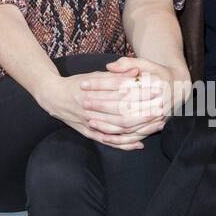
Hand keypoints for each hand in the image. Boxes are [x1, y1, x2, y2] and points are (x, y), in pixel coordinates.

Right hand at [36, 71, 164, 149]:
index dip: (140, 92)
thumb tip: (135, 70)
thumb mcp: (95, 75)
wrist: (53, 97)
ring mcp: (90, 123)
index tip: (157, 89)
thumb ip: (116, 75)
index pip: (121, 93)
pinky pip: (109, 142)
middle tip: (162, 109)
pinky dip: (124, 144)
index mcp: (93, 92)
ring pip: (118, 130)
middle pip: (123, 114)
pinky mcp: (89, 133)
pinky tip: (139, 144)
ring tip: (157, 125)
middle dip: (144, 112)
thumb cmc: (77, 84)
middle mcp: (91, 110)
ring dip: (139, 129)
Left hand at [75, 56, 192, 145]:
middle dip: (101, 105)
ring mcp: (156, 116)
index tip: (84, 83)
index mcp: (153, 82)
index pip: (121, 84)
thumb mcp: (146, 63)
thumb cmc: (157, 73)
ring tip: (89, 119)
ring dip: (107, 123)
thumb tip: (109, 67)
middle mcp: (156, 101)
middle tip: (84, 102)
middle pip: (123, 106)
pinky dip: (118, 138)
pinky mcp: (153, 127)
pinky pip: (133, 136)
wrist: (178, 88)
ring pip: (127, 123)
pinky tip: (103, 136)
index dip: (101, 84)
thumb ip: (127, 64)